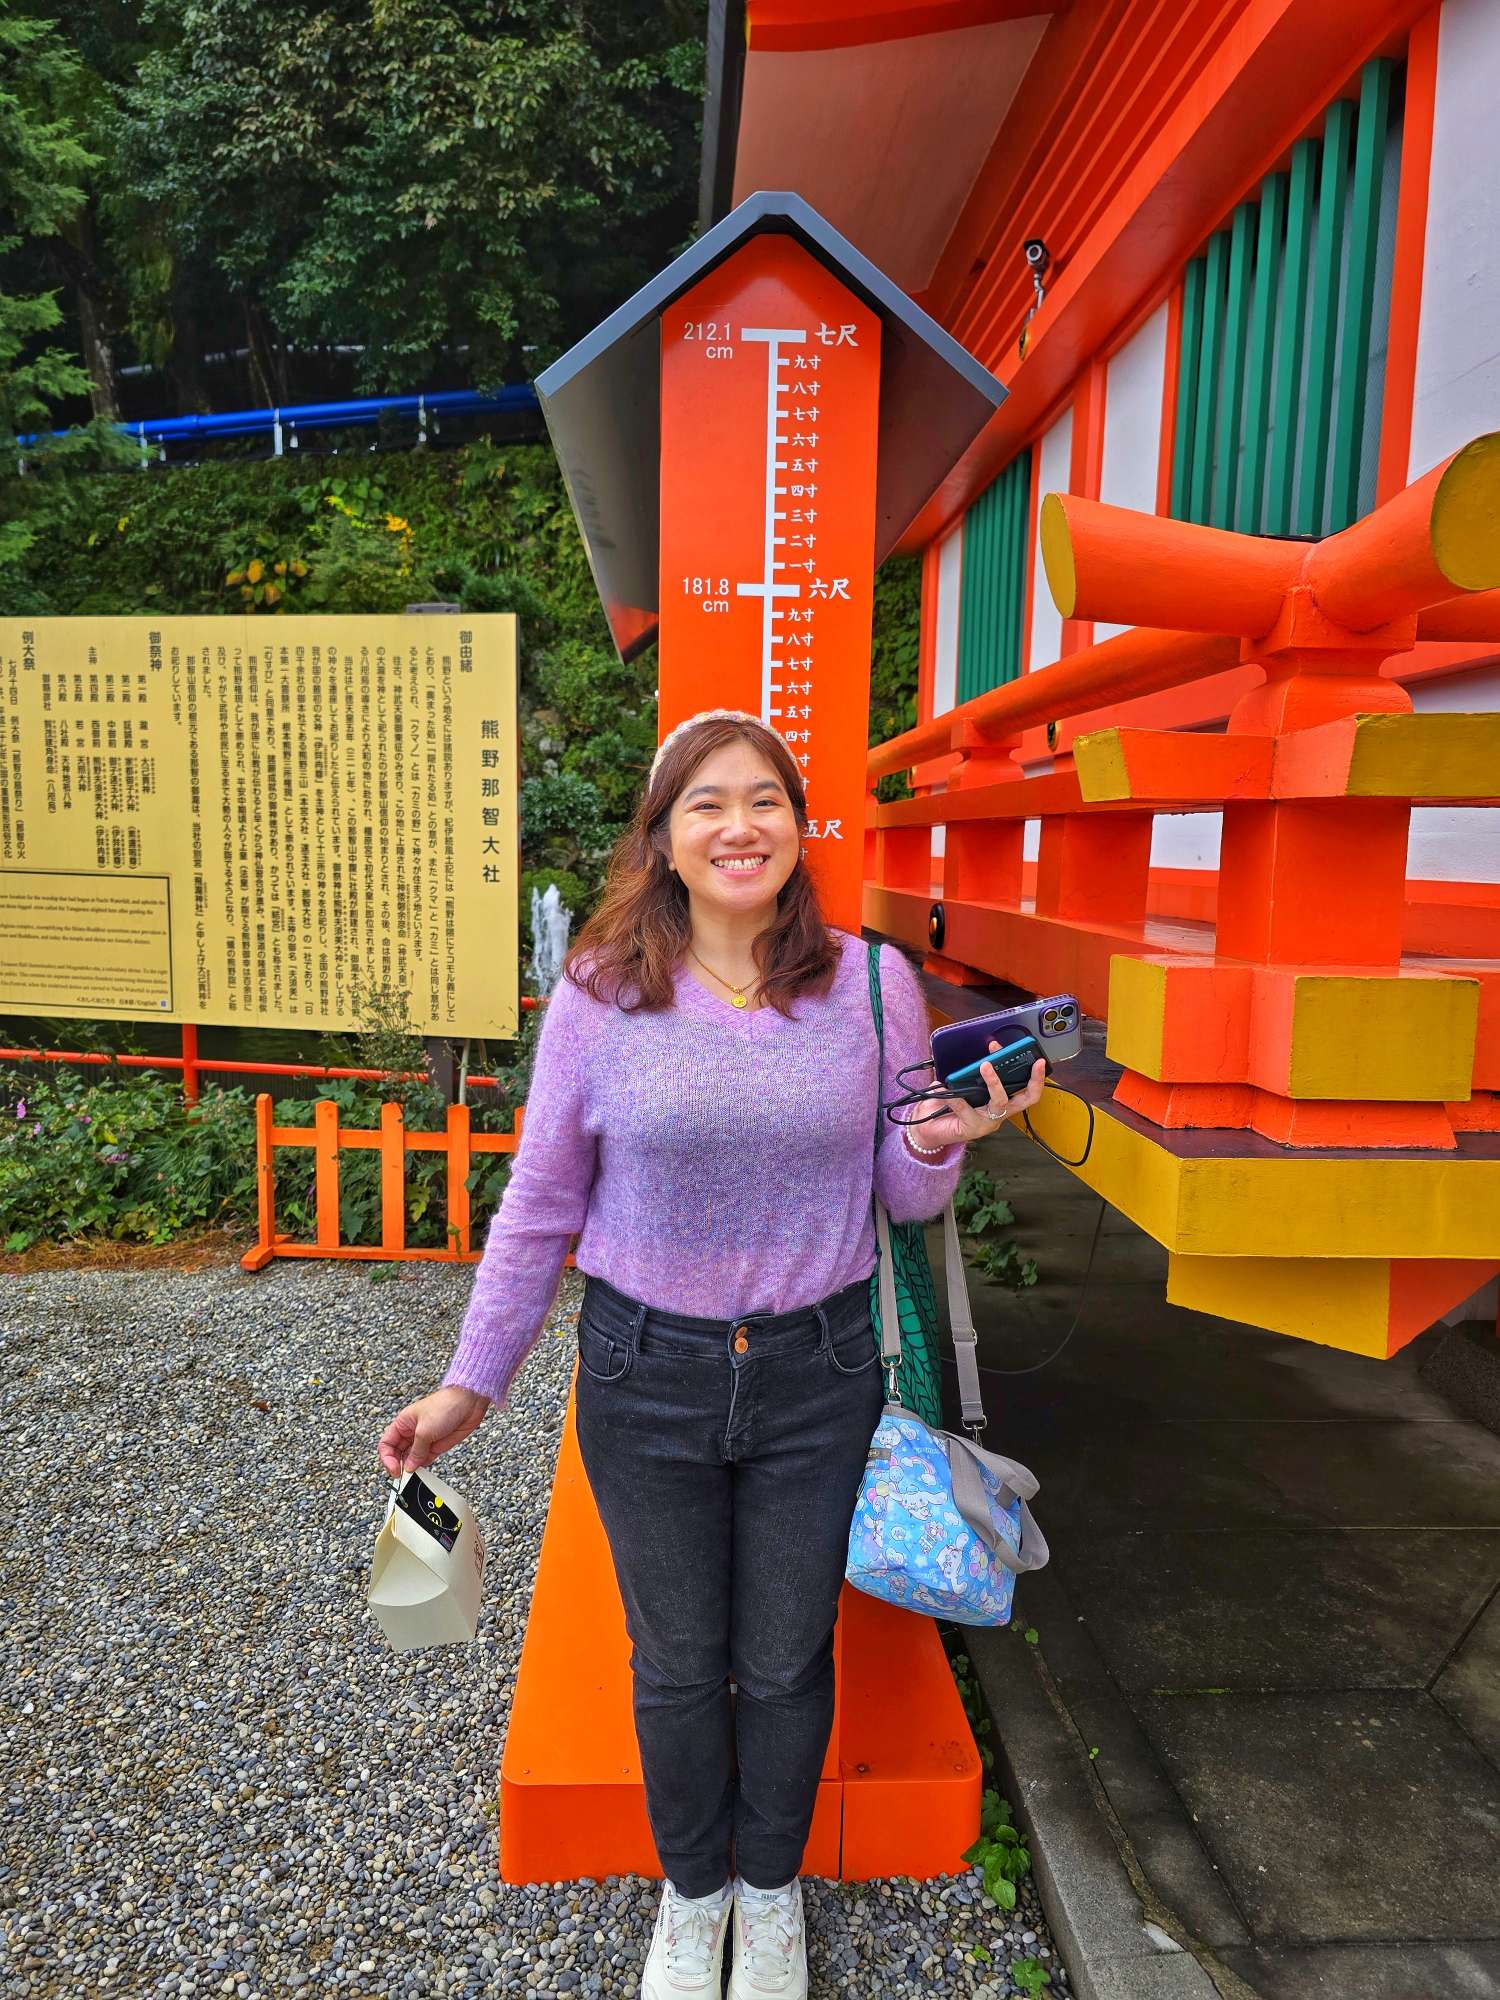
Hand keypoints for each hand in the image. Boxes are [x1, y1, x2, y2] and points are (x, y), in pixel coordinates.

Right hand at [378, 1386, 489, 1477]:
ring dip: (411, 1467)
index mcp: (403, 1423)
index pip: (387, 1444)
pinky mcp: (436, 1446)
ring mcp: (424, 1440)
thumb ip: (416, 1451)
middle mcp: (411, 1432)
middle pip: (397, 1453)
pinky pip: (424, 1459)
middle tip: (402, 1476)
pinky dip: (422, 1467)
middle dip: (398, 1465)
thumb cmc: (445, 1406)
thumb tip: (408, 1467)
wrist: (468, 1403)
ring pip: (411, 1458)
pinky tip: (423, 1472)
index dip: (387, 1458)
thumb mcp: (425, 1431)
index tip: (394, 1469)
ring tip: (413, 1476)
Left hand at [906, 1044, 1047, 1151]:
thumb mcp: (962, 1086)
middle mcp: (998, 1114)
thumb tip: (973, 1058)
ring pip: (1000, 1102)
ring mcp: (987, 1123)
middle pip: (1026, 1100)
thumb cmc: (947, 1107)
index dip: (1033, 1076)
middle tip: (1031, 1063)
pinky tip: (944, 1089)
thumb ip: (969, 1075)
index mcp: (1000, 1103)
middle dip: (1033, 1082)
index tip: (1036, 1060)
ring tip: (985, 1065)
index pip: (1023, 1089)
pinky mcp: (971, 1129)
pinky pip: (966, 1109)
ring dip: (994, 1081)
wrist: (928, 1129)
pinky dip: (955, 1097)